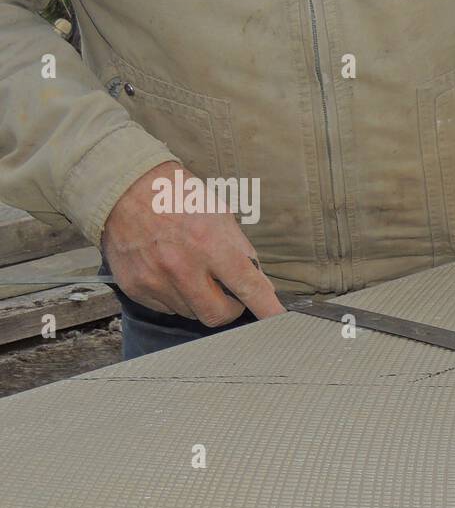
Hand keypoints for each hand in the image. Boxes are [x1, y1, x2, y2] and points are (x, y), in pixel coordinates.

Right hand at [100, 162, 283, 323]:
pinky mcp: (135, 287)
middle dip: (228, 308)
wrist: (124, 186)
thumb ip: (241, 252)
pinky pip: (166, 307)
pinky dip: (174, 296)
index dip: (267, 308)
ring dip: (199, 300)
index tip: (278, 320)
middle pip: (217, 315)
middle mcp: (182, 266)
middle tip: (226, 291)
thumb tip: (260, 284)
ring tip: (190, 269)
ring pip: (191, 312)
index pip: (249, 287)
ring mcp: (156, 279)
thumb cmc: (177, 197)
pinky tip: (169, 272)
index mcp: (210, 244)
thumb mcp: (220, 215)